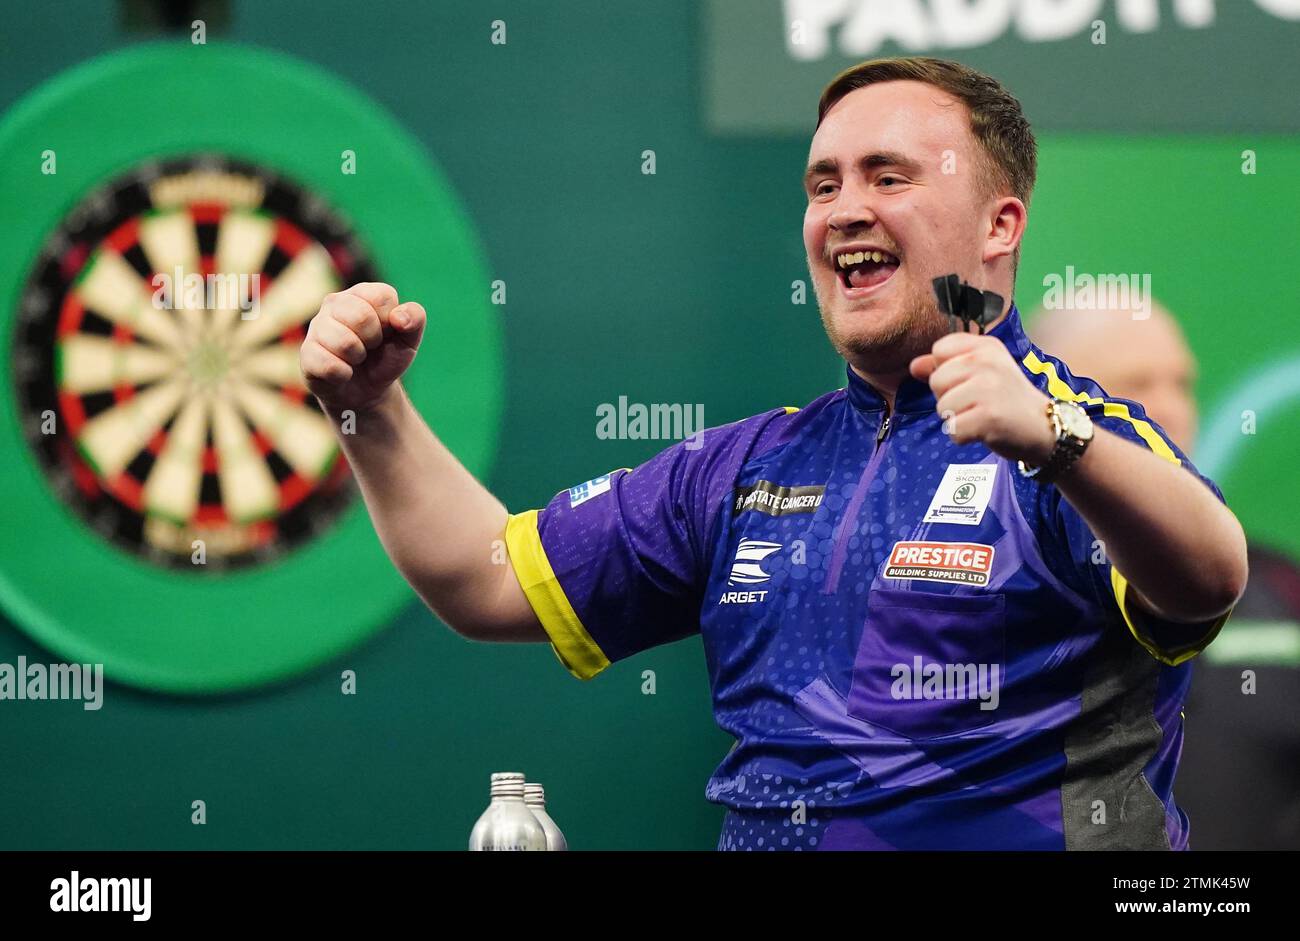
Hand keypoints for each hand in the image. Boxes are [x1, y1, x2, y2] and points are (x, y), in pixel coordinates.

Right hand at [300, 282, 425, 413]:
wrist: (367, 390)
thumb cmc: (385, 357)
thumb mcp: (409, 340)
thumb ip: (415, 319)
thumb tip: (399, 318)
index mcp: (363, 293)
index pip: (381, 296)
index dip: (390, 321)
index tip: (386, 332)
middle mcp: (336, 303)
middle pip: (361, 316)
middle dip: (373, 340)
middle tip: (370, 347)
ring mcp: (317, 326)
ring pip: (344, 342)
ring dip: (358, 358)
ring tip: (355, 358)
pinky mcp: (307, 352)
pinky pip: (329, 365)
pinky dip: (343, 374)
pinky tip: (343, 373)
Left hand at [909, 332, 1055, 464]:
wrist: (1044, 428)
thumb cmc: (1006, 400)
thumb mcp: (979, 374)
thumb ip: (944, 366)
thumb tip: (914, 365)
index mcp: (985, 346)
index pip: (940, 350)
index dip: (946, 370)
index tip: (970, 381)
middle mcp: (987, 362)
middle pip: (936, 380)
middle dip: (950, 398)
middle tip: (978, 403)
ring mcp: (989, 388)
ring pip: (942, 407)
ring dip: (957, 419)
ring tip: (982, 415)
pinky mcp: (988, 416)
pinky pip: (953, 430)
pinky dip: (964, 437)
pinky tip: (984, 431)